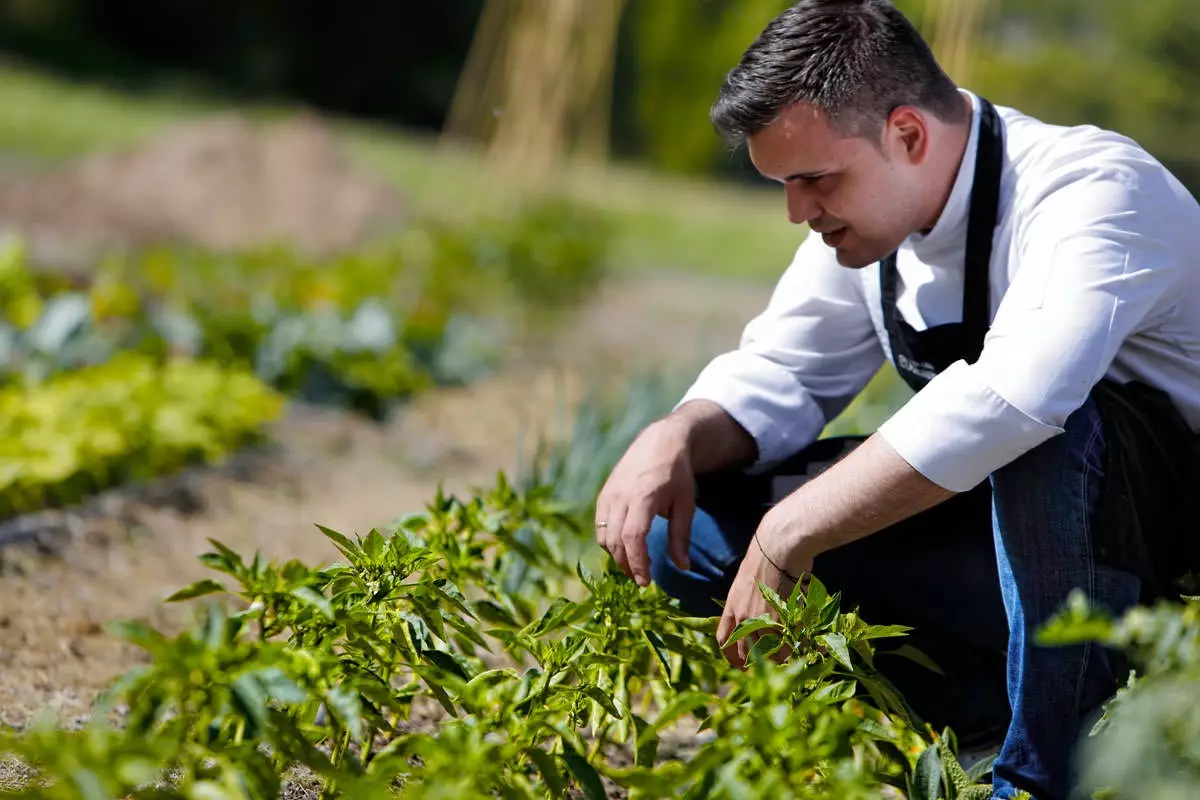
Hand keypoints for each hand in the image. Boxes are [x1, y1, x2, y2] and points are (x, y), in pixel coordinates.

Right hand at [594, 419, 694, 585]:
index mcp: (643, 497)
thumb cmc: (677, 475)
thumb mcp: (685, 505)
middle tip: (641, 579)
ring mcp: (609, 494)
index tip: (646, 582)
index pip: (633, 537)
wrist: (660, 442)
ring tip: (634, 565)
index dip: (637, 563)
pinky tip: (624, 547)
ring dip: (616, 555)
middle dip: (626, 565)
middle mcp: (621, 496)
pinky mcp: (603, 494)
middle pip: (614, 541)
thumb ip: (680, 537)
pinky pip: (600, 524)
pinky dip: (608, 541)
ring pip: (603, 535)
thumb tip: (683, 568)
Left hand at [716, 516, 813, 668]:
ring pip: (768, 654)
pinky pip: (787, 646)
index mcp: (732, 607)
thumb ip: (745, 601)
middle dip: (756, 662)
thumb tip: (751, 617)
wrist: (778, 547)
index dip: (732, 656)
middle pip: (745, 653)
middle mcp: (743, 618)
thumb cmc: (765, 557)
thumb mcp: (745, 580)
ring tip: (789, 653)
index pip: (724, 641)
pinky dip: (794, 649)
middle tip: (770, 663)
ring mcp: (762, 621)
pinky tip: (801, 645)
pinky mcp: (782, 620)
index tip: (741, 662)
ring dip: (779, 657)